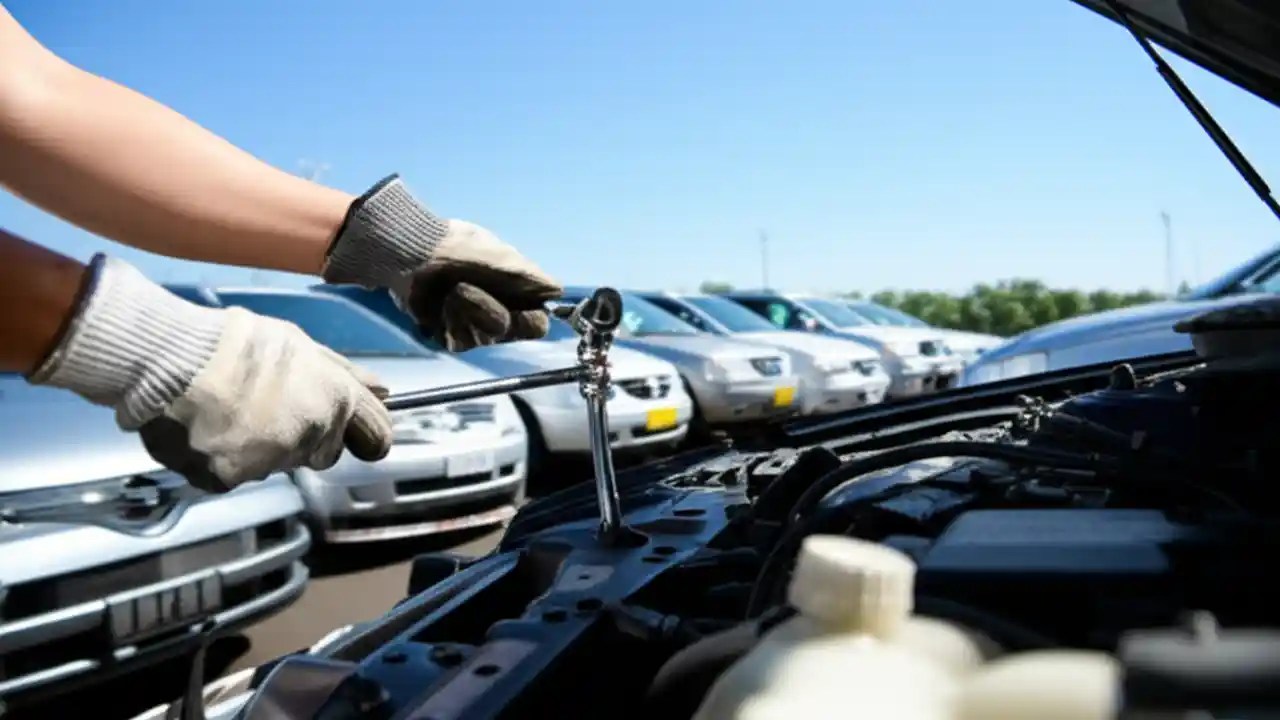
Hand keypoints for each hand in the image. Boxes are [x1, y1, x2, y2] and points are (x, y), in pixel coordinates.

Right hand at [28, 256, 391, 491]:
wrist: (173, 361)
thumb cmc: (236, 344)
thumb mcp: (301, 346)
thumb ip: (346, 375)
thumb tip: (385, 391)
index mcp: (336, 400)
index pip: (377, 435)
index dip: (364, 433)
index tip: (357, 433)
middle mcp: (313, 435)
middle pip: (325, 452)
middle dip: (307, 436)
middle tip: (270, 406)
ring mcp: (272, 460)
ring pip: (282, 463)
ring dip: (265, 446)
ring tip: (232, 410)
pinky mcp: (230, 479)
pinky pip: (236, 474)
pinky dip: (224, 458)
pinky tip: (209, 429)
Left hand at [322, 175, 561, 350]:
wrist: (411, 250)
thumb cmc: (457, 246)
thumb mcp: (500, 255)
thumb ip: (531, 276)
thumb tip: (556, 290)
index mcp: (515, 294)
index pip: (537, 325)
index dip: (529, 319)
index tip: (517, 307)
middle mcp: (496, 312)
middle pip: (509, 333)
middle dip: (489, 310)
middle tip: (466, 288)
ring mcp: (470, 325)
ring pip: (482, 339)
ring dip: (466, 311)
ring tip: (449, 289)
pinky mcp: (445, 334)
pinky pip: (457, 341)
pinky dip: (448, 320)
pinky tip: (438, 304)